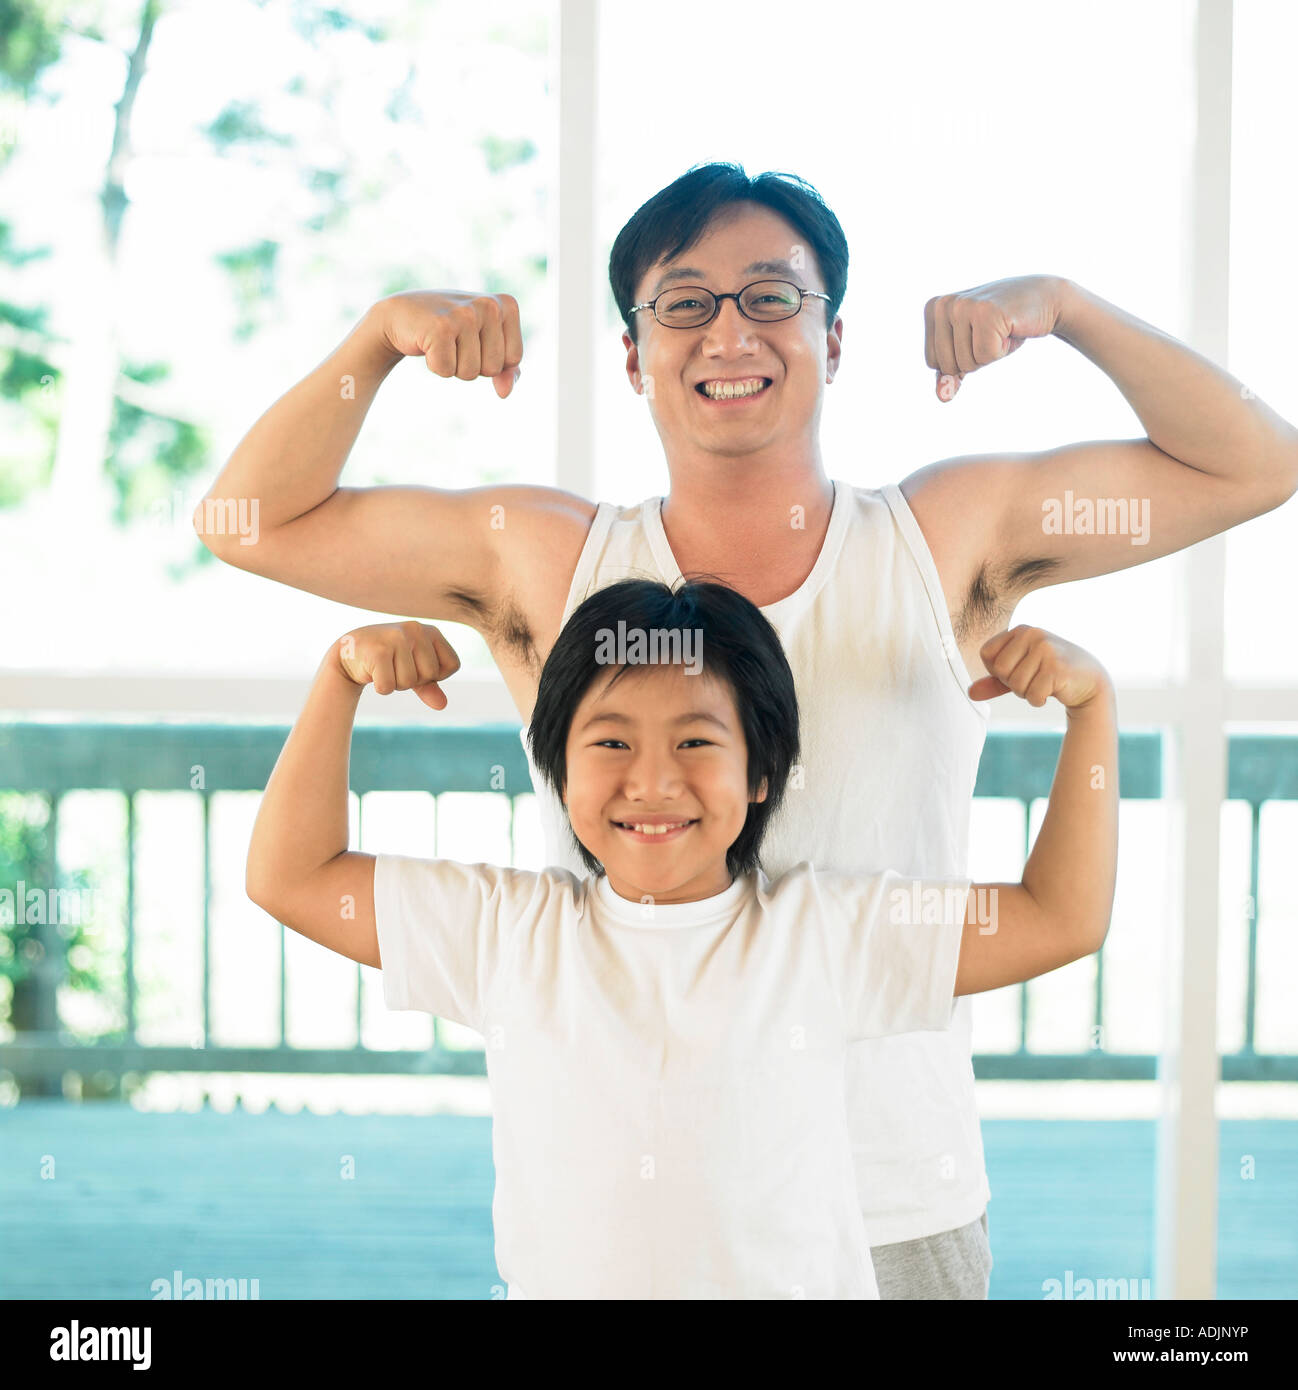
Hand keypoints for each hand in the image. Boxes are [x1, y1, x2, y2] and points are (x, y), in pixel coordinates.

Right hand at [332, 620, 460, 710]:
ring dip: (395, 683)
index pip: (452, 665)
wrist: (350, 650)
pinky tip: (373, 671)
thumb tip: (442, 705)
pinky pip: (388, 687)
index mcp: (431, 631)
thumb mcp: (414, 670)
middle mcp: (416, 630)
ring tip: (384, 667)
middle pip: (430, 675)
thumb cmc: (389, 659)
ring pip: (408, 682)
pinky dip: (381, 687)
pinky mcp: (378, 651)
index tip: (417, 666)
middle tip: (395, 666)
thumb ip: (430, 686)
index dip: (436, 675)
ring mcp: (396, 638)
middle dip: (413, 680)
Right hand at [374, 290, 523, 397]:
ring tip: (442, 341)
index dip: (490, 358)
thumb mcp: (485, 344)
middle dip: (472, 364)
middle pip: (493, 368)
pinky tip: (427, 343)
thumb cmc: (450, 330)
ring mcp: (465, 314)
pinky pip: (447, 371)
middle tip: (454, 340)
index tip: (473, 338)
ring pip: (470, 373)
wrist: (402, 314)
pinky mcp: (440, 327)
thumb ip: (506, 369)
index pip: (514, 359)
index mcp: (507, 305)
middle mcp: (489, 305)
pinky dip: (435, 365)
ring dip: (453, 365)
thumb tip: (505, 392)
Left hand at [924, 275, 1066, 400]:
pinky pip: (985, 356)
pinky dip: (1003, 350)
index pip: (932, 362)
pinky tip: (1011, 328)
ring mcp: (964, 306)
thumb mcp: (970, 350)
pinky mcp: (986, 313)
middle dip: (974, 359)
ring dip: (990, 353)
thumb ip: (950, 374)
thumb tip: (942, 398)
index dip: (960, 359)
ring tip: (1001, 330)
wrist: (1045, 299)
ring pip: (966, 363)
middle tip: (992, 333)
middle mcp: (943, 304)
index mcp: (933, 308)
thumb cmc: (1003, 326)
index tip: (977, 335)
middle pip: (947, 365)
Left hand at [969, 625, 1108, 711]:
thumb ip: (994, 681)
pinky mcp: (1057, 668)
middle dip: (1013, 684)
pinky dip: (1039, 700)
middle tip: (1034, 679)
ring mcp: (1046, 649)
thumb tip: (970, 693)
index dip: (997, 670)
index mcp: (1021, 630)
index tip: (1019, 670)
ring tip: (1045, 684)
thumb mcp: (1020, 673)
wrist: (1089, 681)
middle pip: (999, 670)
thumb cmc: (1050, 674)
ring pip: (1015, 684)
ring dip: (1028, 693)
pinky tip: (1054, 691)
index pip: (986, 654)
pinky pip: (1033, 695)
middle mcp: (1033, 634)